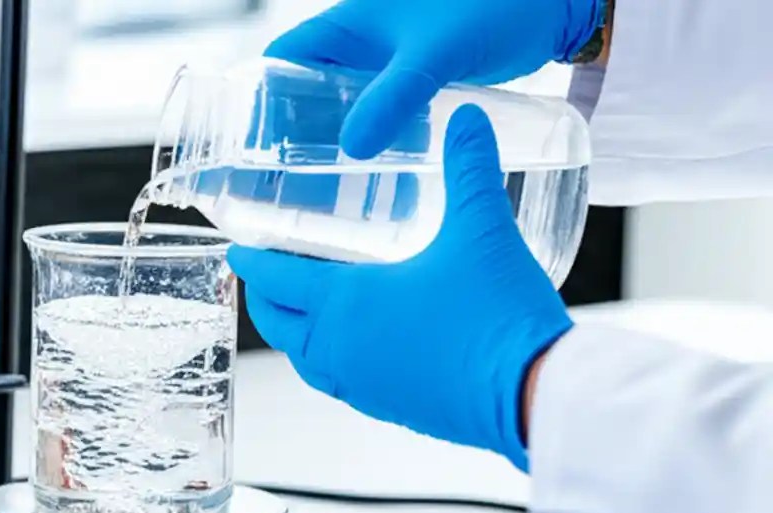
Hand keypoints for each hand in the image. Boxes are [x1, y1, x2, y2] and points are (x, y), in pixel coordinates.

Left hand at [228, 106, 572, 470]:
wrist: (535, 394)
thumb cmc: (499, 316)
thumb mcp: (482, 228)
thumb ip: (470, 167)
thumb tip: (467, 118)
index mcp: (344, 304)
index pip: (275, 279)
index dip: (252, 261)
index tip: (237, 249)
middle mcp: (339, 349)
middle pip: (278, 324)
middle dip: (264, 298)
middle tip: (264, 276)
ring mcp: (363, 387)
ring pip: (304, 359)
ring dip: (294, 332)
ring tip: (303, 308)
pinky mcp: (392, 410)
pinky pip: (339, 383)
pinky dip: (328, 360)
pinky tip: (356, 345)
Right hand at [266, 0, 602, 158]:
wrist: (553, 5)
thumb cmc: (493, 6)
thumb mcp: (433, 55)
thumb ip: (393, 97)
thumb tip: (351, 148)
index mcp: (345, 26)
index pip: (280, 63)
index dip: (258, 103)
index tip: (250, 149)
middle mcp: (359, 48)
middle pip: (305, 97)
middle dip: (291, 140)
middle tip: (281, 189)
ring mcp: (388, 71)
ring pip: (342, 114)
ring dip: (332, 152)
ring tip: (320, 202)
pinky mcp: (418, 90)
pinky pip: (381, 124)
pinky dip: (373, 152)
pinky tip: (376, 187)